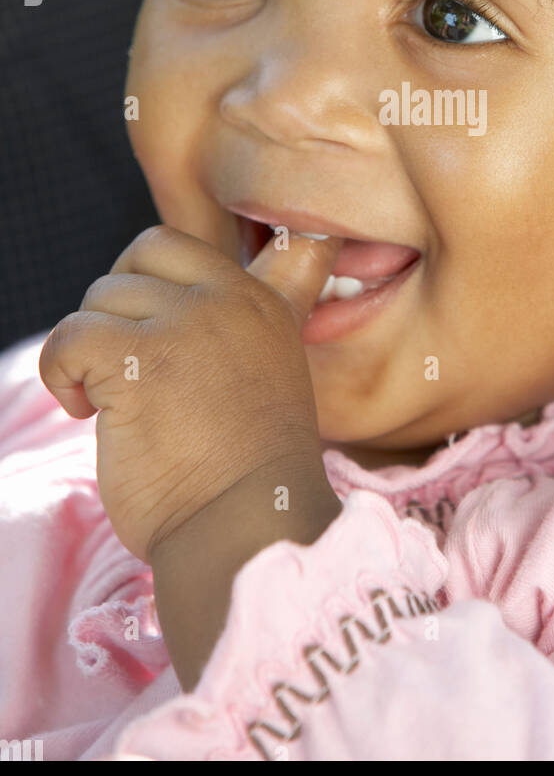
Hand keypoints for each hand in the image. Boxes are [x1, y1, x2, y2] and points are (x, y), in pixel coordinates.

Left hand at [38, 224, 341, 563]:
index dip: (157, 276)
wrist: (247, 530)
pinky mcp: (138, 361)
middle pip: (143, 255)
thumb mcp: (269, 372)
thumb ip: (242, 325)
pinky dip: (60, 373)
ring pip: (102, 296)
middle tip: (124, 366)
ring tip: (111, 402)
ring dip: (91, 349)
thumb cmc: (247, 473)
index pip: (193, 245)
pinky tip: (85, 412)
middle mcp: (230, 301)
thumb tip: (197, 291)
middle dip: (119, 305)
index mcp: (263, 303)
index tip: (154, 327)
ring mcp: (187, 326)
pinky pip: (69, 337)